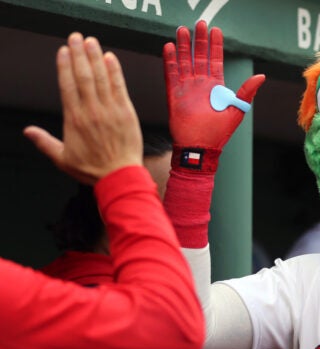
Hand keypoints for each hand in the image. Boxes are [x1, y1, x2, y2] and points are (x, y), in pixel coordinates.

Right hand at [24, 33, 142, 183]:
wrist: (120, 176)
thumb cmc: (92, 169)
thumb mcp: (62, 158)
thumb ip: (44, 142)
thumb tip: (28, 131)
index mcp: (74, 119)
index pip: (67, 86)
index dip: (65, 66)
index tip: (63, 51)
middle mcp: (91, 111)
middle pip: (83, 76)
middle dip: (79, 54)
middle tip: (76, 37)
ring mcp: (110, 110)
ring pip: (101, 78)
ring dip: (96, 57)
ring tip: (91, 41)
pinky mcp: (127, 112)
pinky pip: (119, 87)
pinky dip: (115, 71)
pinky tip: (110, 58)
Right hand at [163, 20, 263, 172]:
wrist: (200, 149)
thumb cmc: (219, 134)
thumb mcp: (237, 111)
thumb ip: (246, 92)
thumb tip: (261, 75)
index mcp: (215, 88)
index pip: (215, 61)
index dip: (215, 46)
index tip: (215, 30)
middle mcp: (200, 85)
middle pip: (199, 57)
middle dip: (199, 41)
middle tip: (200, 24)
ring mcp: (186, 89)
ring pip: (184, 62)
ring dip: (183, 47)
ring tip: (182, 30)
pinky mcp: (174, 95)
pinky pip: (171, 74)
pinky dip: (170, 61)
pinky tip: (169, 47)